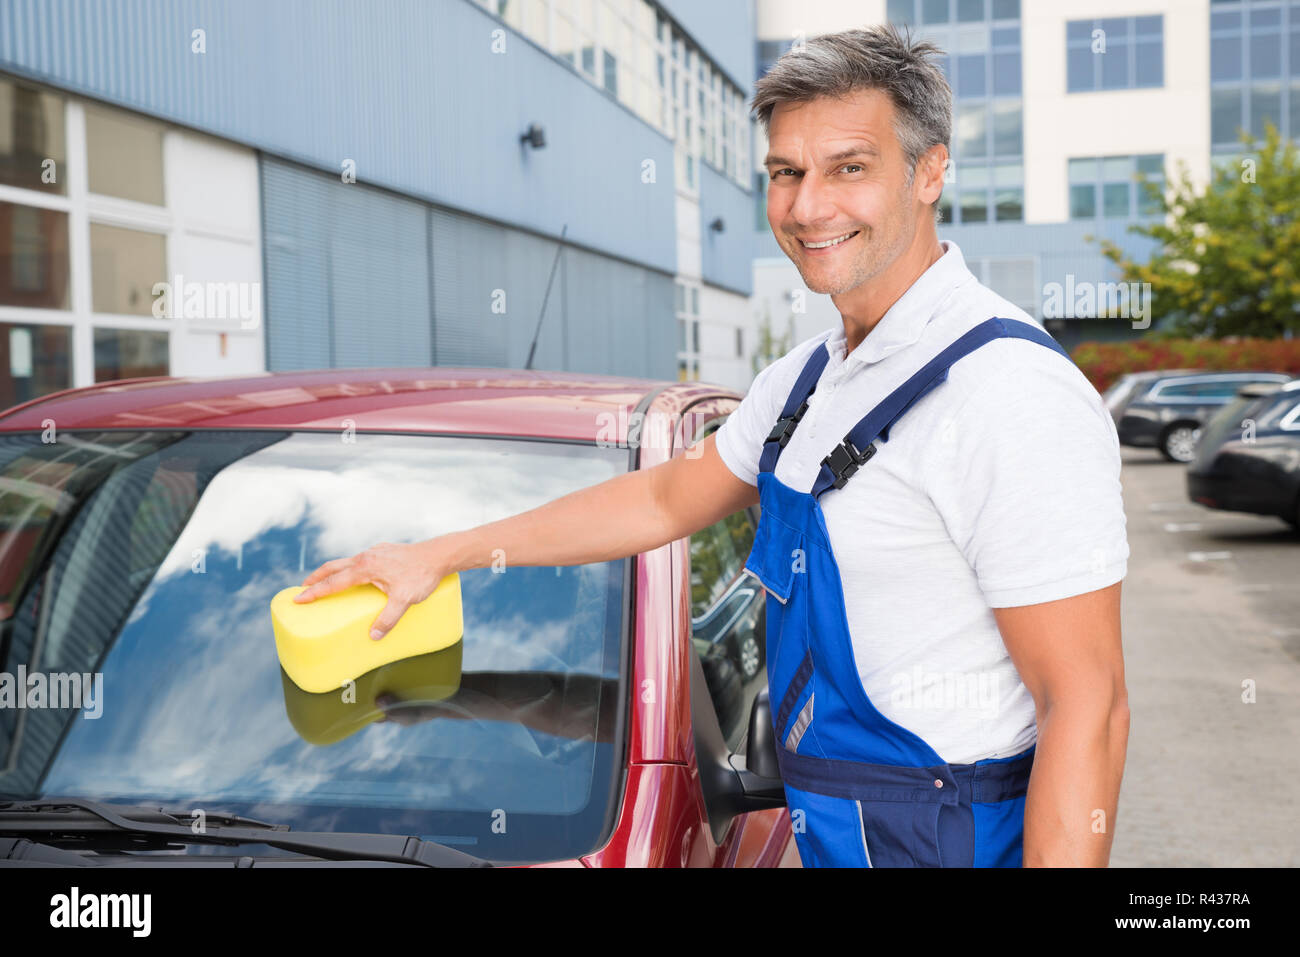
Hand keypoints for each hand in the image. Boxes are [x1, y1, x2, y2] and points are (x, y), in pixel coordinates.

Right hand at [294, 540, 451, 640]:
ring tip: (324, 581)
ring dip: (332, 571)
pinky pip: (360, 560)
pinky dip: (348, 568)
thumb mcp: (404, 600)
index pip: (333, 582)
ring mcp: (375, 552)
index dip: (315, 592)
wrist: (439, 555)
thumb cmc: (421, 576)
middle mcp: (366, 557)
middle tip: (303, 589)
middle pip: (333, 567)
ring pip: (346, 561)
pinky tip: (355, 574)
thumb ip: (388, 619)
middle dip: (316, 578)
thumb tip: (373, 636)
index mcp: (365, 567)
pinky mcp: (384, 551)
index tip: (298, 598)